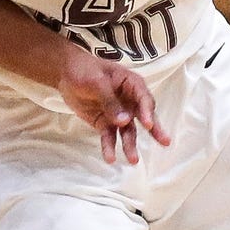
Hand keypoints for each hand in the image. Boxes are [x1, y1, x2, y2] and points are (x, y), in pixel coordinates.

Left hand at [55, 47, 168, 164]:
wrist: (65, 75)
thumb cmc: (84, 70)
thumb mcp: (96, 81)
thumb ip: (109, 100)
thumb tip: (124, 121)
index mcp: (130, 84)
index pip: (144, 98)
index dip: (147, 111)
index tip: (148, 124)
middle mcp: (128, 101)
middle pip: (143, 116)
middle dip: (154, 129)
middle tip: (165, 142)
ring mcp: (118, 114)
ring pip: (128, 131)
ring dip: (130, 145)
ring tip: (133, 160)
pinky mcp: (105, 123)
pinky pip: (109, 137)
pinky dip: (110, 147)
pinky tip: (110, 158)